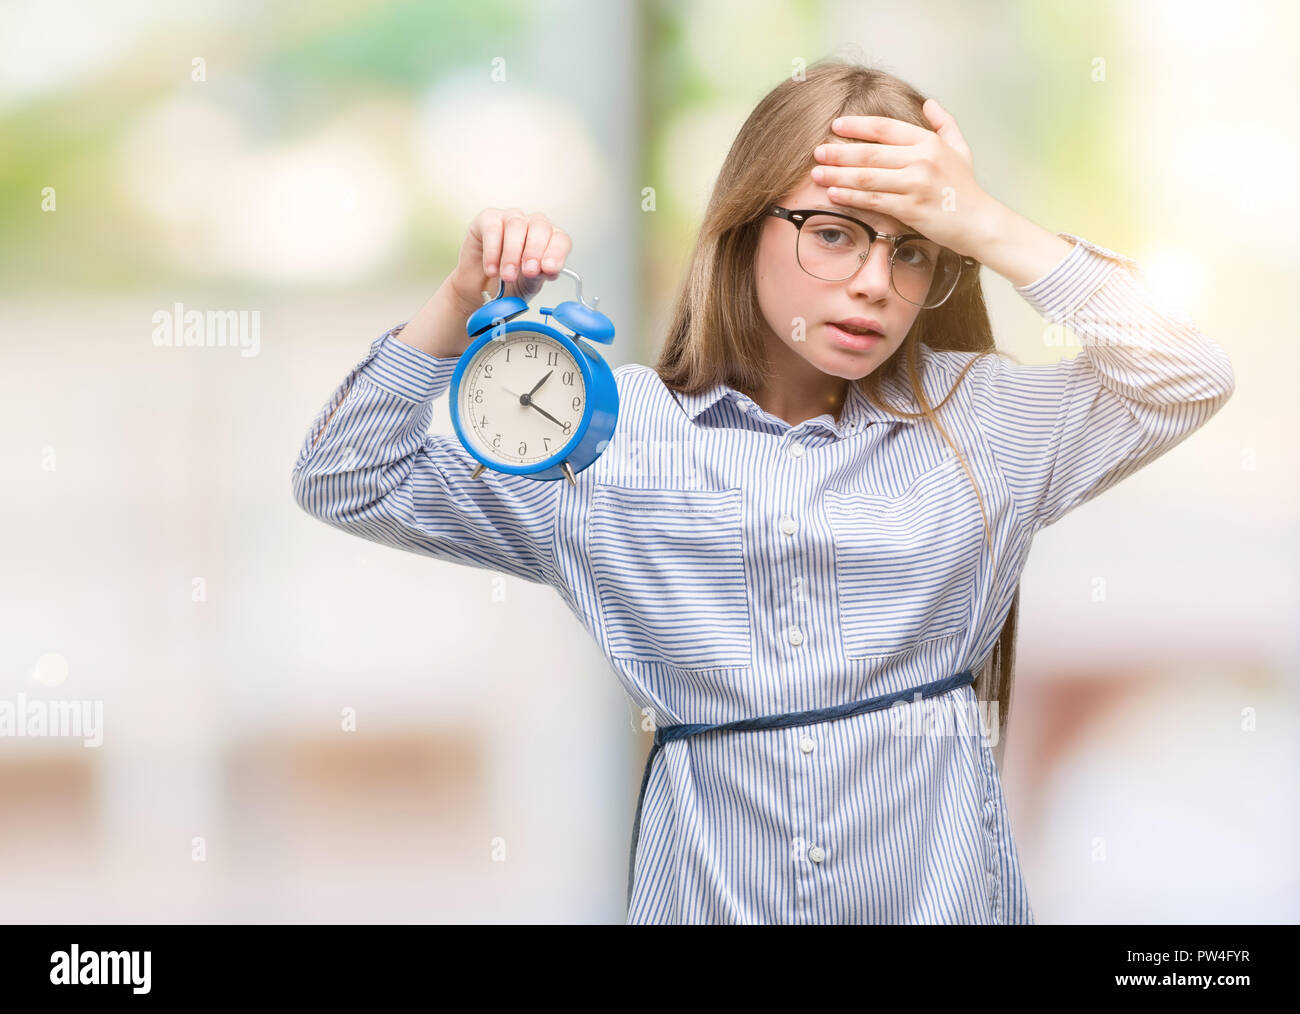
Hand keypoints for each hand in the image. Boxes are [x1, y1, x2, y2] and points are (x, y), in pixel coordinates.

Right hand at [446, 208, 572, 317]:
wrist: (480, 290)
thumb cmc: (508, 285)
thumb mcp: (528, 286)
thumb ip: (539, 276)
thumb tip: (548, 269)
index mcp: (549, 240)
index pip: (560, 239)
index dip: (556, 253)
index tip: (549, 269)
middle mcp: (532, 226)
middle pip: (540, 227)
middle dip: (534, 251)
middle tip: (528, 272)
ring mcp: (510, 219)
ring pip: (516, 225)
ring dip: (512, 254)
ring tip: (507, 276)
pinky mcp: (487, 219)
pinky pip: (492, 229)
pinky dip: (492, 252)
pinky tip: (492, 270)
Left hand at [810, 100, 1002, 258]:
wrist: (981, 223)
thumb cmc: (966, 188)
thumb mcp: (960, 149)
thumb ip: (945, 124)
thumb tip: (928, 103)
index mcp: (929, 142)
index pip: (885, 127)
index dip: (857, 126)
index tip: (836, 126)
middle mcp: (922, 159)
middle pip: (870, 153)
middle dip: (839, 152)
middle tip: (817, 152)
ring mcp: (916, 184)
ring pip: (867, 177)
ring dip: (838, 175)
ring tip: (817, 174)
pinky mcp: (911, 209)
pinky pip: (873, 201)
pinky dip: (850, 197)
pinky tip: (833, 194)